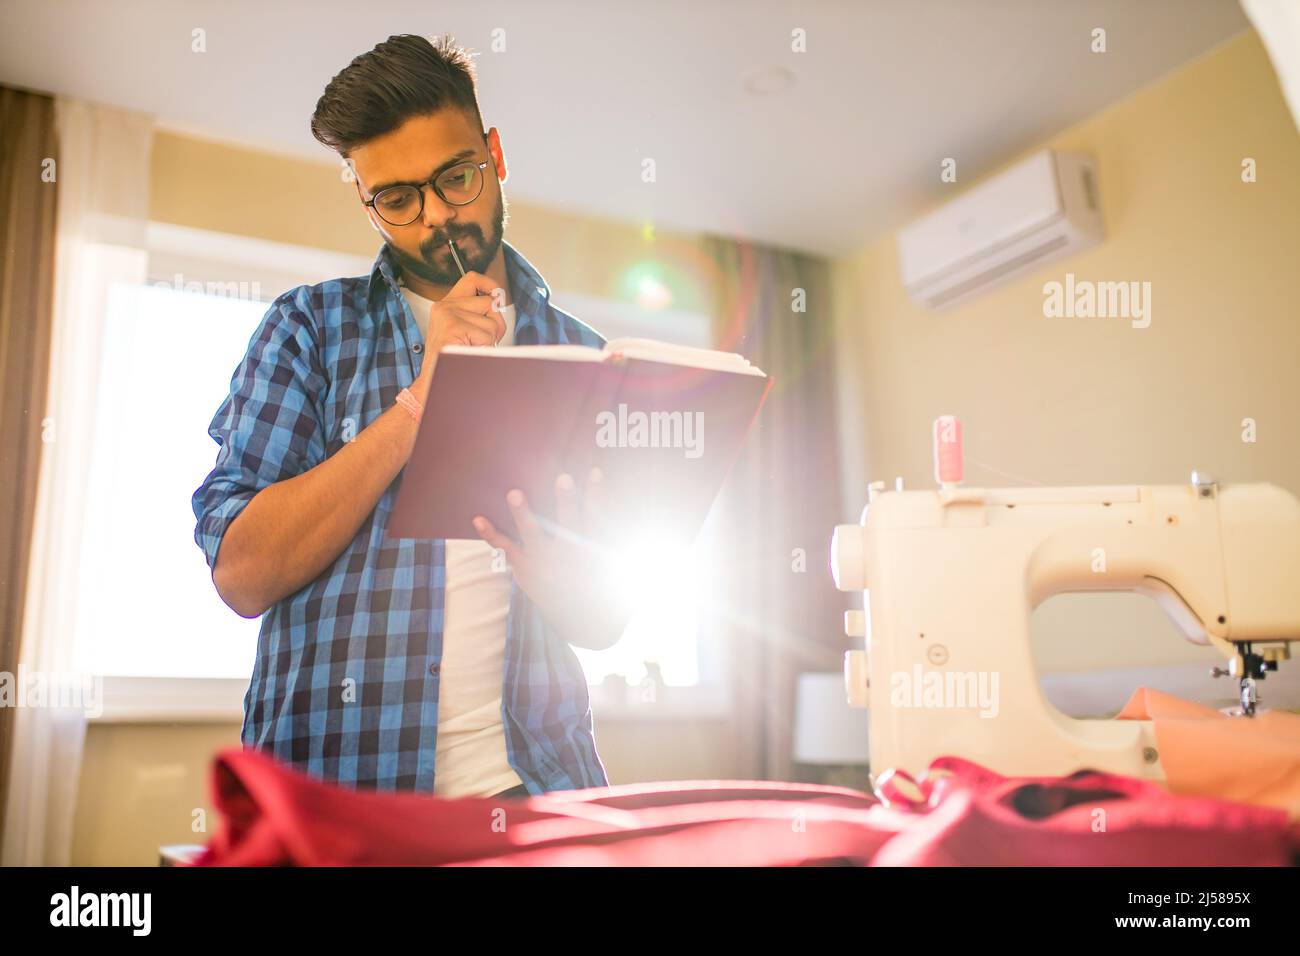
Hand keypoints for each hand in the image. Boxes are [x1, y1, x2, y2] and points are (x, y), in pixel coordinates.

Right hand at [410, 271, 506, 402]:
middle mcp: (445, 306)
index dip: (490, 284)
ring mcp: (448, 315)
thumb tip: (499, 301)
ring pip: (492, 323)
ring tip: (471, 348)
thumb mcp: (464, 330)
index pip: (472, 280)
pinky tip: (468, 352)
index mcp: (446, 305)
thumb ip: (478, 314)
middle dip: (496, 324)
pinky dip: (484, 348)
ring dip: (490, 340)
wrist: (432, 381)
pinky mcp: (453, 326)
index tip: (497, 295)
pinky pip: (487, 336)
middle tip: (482, 341)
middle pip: (490, 304)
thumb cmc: (449, 359)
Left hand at [472, 469, 631, 650]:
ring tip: (515, 493)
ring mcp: (544, 559)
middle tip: (563, 479)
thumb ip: (629, 540)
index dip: (597, 494)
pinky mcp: (524, 567)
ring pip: (533, 533)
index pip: (598, 516)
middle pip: (569, 521)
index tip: (595, 471)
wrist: (583, 622)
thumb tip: (653, 525)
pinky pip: (506, 548)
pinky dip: (491, 534)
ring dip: (524, 513)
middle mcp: (569, 552)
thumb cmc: (604, 583)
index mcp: (594, 548)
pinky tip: (477, 518)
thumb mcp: (623, 564)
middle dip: (566, 500)